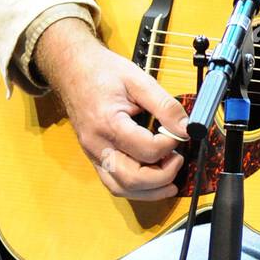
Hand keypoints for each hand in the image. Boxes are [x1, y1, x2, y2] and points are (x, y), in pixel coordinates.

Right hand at [34, 18, 189, 200]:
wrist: (72, 70)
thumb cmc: (103, 72)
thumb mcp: (139, 80)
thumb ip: (164, 105)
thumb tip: (186, 127)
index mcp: (108, 124)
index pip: (147, 150)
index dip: (170, 145)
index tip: (180, 133)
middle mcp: (97, 145)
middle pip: (133, 179)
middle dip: (163, 175)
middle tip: (178, 158)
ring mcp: (93, 154)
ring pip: (122, 189)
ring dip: (151, 190)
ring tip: (171, 176)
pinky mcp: (94, 157)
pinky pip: (114, 184)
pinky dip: (136, 188)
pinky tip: (154, 181)